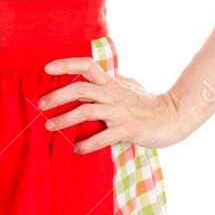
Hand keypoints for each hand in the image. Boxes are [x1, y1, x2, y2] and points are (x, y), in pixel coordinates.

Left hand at [38, 56, 188, 151]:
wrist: (174, 117)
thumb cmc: (149, 103)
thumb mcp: (128, 86)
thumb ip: (111, 80)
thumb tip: (95, 73)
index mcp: (112, 83)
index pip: (87, 65)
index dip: (66, 64)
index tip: (46, 68)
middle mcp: (113, 94)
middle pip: (80, 89)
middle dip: (57, 96)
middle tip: (40, 105)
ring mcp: (120, 111)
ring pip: (86, 111)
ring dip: (64, 119)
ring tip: (49, 126)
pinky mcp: (128, 129)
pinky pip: (103, 136)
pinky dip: (87, 144)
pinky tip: (76, 150)